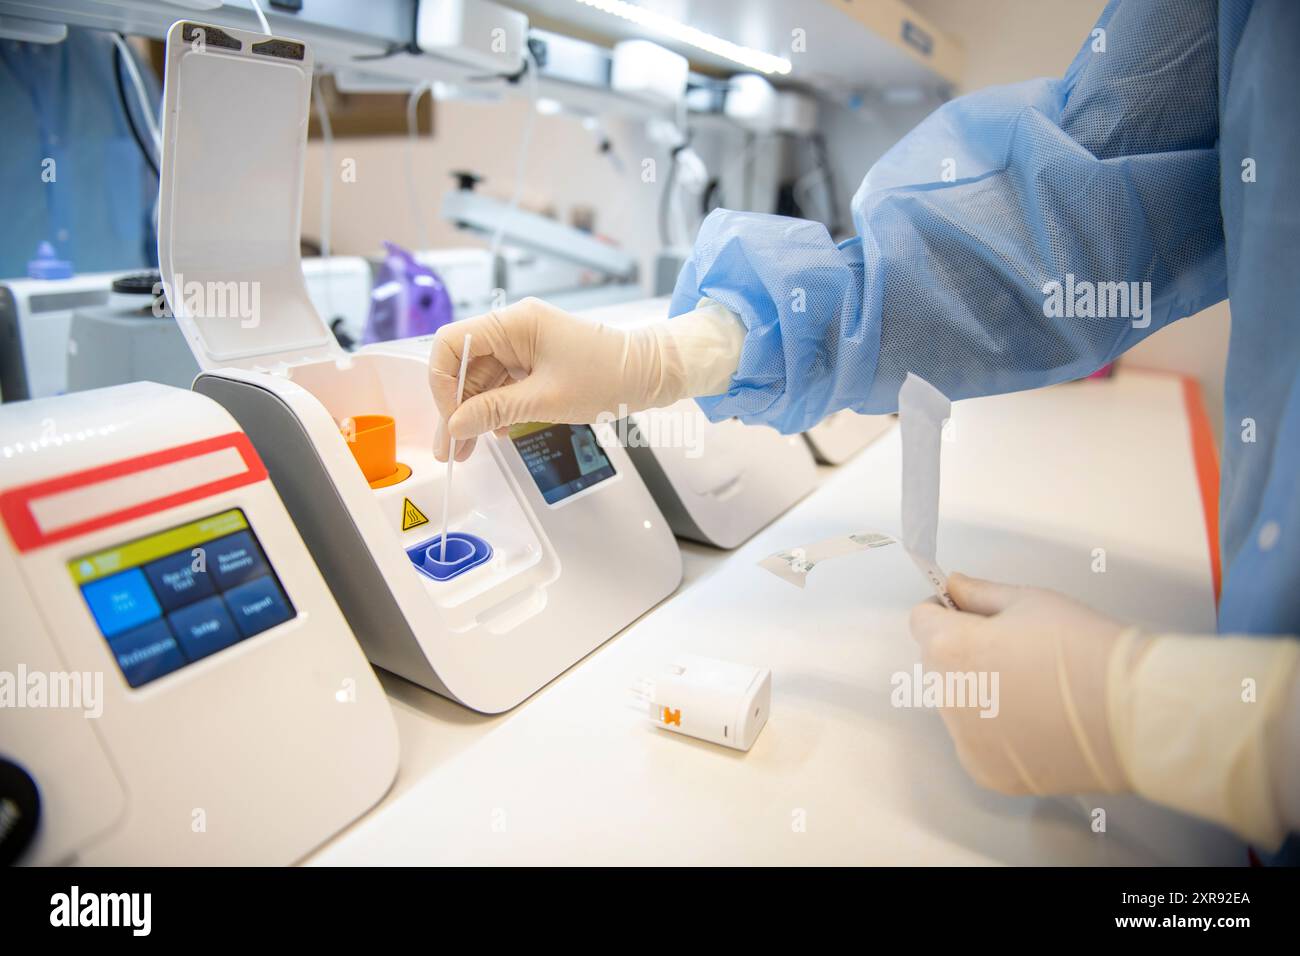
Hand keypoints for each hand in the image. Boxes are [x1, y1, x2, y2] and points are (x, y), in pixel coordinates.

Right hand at [428, 297, 680, 461]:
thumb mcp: (545, 400)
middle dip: (456, 408)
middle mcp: (514, 329)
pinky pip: (503, 385)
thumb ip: (495, 410)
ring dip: (473, 415)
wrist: (650, 375)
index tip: (449, 418)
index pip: (452, 343)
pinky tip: (491, 435)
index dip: (442, 382)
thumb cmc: (607, 378)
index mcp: (514, 323)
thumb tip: (455, 424)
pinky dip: (495, 410)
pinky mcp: (535, 363)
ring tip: (465, 452)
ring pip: (482, 380)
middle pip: (465, 367)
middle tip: (449, 450)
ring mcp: (524, 346)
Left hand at [909, 573, 1131, 795]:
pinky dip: (996, 733)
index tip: (970, 616)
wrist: (1132, 712)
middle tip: (1014, 653)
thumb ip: (979, 593)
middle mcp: (948, 697)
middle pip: (937, 664)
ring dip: (979, 695)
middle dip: (963, 654)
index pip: (921, 621)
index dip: (946, 613)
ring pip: (956, 705)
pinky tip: (1035, 720)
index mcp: (950, 648)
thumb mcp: (1030, 601)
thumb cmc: (1086, 652)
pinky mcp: (987, 771)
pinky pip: (975, 742)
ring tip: (1032, 689)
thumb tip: (953, 586)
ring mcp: (966, 740)